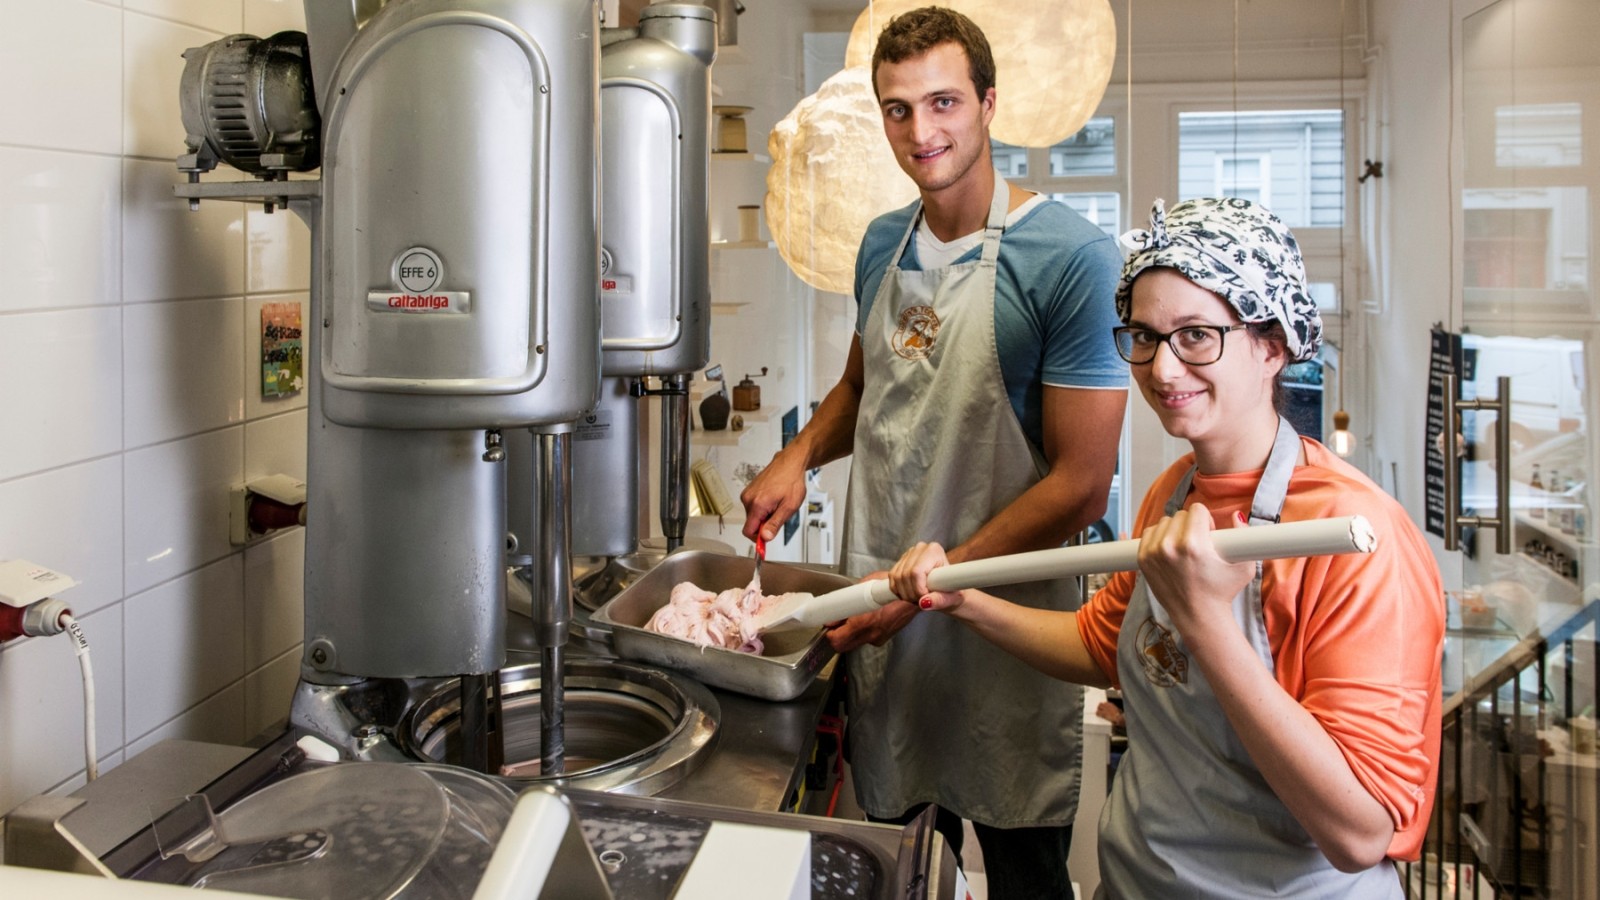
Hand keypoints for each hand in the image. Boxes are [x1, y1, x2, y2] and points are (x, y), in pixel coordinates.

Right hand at [740, 452, 807, 541]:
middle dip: (764, 524)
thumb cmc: (791, 481)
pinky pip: (753, 506)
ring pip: (753, 515)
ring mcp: (747, 494)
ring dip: (764, 515)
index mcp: (757, 505)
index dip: (758, 538)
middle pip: (751, 524)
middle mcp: (748, 499)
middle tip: (779, 514)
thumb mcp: (788, 507)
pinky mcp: (749, 491)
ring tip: (777, 504)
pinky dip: (763, 507)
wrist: (789, 463)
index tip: (767, 539)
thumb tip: (765, 537)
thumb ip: (775, 524)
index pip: (748, 531)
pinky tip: (773, 499)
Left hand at [824, 570, 917, 651]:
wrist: (913, 597)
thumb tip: (836, 608)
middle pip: (841, 646)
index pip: (836, 639)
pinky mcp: (883, 639)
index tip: (828, 625)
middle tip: (835, 625)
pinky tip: (866, 620)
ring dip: (847, 635)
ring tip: (850, 620)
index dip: (829, 633)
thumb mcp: (865, 585)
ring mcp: (877, 638)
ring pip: (852, 643)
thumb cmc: (891, 588)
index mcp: (862, 622)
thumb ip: (848, 599)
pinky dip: (861, 633)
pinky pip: (865, 639)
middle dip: (835, 636)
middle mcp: (869, 634)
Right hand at [888, 541, 964, 611]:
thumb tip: (924, 603)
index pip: (916, 572)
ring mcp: (909, 553)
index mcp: (934, 551)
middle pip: (904, 575)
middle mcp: (920, 548)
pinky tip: (910, 594)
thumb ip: (939, 601)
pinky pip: (892, 578)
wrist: (948, 588)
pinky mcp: (901, 561)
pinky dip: (898, 590)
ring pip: (897, 578)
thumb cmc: (952, 592)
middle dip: (912, 594)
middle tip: (923, 601)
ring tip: (918, 598)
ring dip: (905, 594)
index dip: (918, 589)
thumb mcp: (951, 599)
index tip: (928, 598)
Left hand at [1136, 502, 1254, 637]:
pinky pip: (1149, 533)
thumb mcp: (1244, 567)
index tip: (1209, 533)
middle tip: (1198, 543)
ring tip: (1184, 547)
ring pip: (1164, 522)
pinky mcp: (1143, 560)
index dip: (1206, 520)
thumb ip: (1244, 537)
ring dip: (1174, 530)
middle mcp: (1170, 547)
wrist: (1198, 616)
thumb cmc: (1222, 593)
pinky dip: (1159, 537)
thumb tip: (1236, 516)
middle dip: (1191, 525)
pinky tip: (1170, 549)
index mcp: (1193, 545)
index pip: (1196, 509)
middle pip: (1179, 515)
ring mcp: (1153, 553)